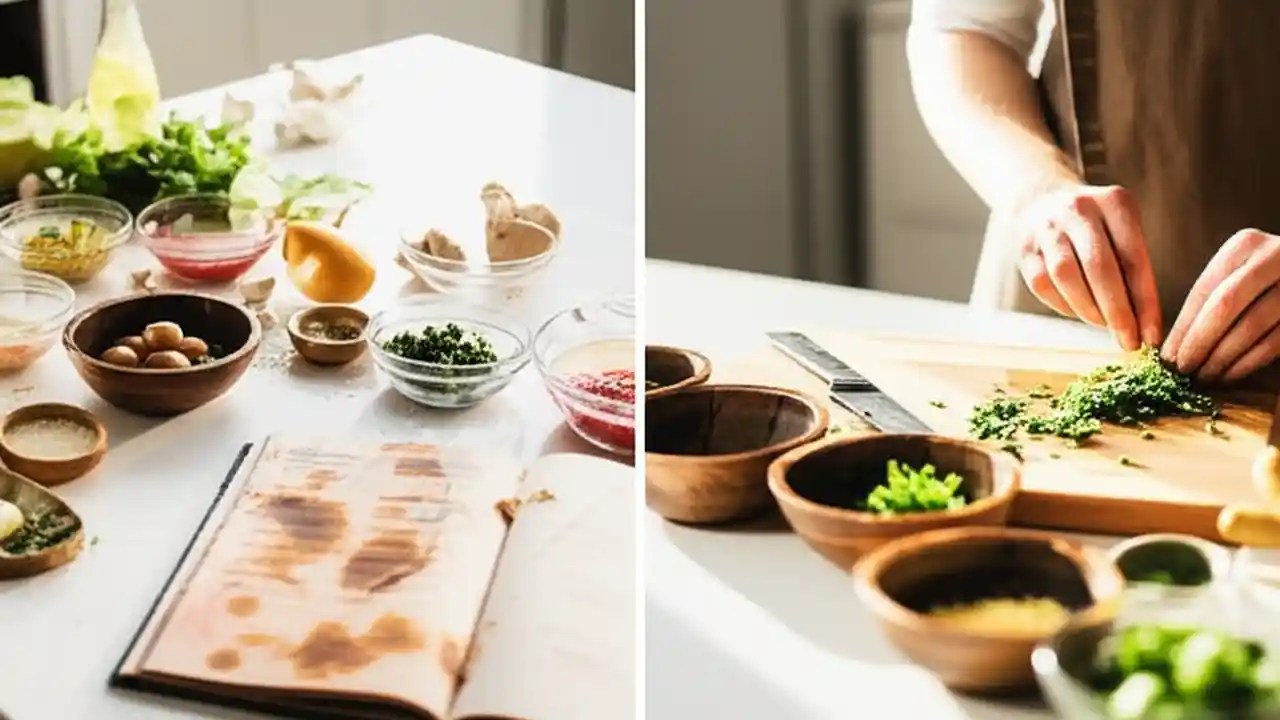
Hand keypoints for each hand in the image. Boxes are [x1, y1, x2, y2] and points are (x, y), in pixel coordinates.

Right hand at [1006, 183, 1161, 349]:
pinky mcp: (1024, 248)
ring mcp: (1047, 228)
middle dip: (1117, 312)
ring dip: (1088, 310)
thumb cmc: (1096, 224)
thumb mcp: (1122, 228)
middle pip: (1099, 268)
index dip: (1145, 301)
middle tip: (1129, 342)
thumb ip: (1133, 266)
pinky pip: (1043, 285)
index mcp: (1114, 203)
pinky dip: (1063, 305)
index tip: (1152, 335)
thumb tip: (1144, 322)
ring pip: (1067, 277)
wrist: (1042, 198)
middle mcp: (1079, 210)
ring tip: (1103, 324)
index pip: (1134, 258)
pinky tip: (1077, 310)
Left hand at [1163, 229, 1279, 382]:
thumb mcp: (1236, 274)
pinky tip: (1230, 375)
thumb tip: (1173, 348)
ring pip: (1250, 327)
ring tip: (1204, 376)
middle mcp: (1274, 257)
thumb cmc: (1262, 280)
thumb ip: (1209, 300)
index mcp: (1245, 245)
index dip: (1183, 327)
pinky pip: (1273, 343)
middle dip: (1199, 342)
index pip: (1204, 291)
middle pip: (1224, 306)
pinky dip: (1248, 363)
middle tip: (1184, 369)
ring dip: (1222, 358)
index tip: (1167, 356)